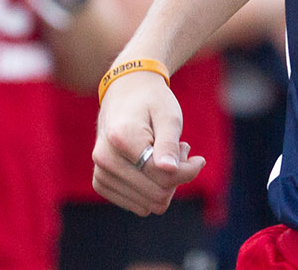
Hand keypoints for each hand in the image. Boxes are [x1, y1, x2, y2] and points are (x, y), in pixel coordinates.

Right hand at [91, 67, 205, 214]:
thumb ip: (169, 144)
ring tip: (165, 157)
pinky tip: (153, 167)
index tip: (197, 157)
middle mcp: (105, 159)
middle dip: (176, 178)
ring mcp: (100, 173)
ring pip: (147, 205)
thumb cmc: (152, 102)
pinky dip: (150, 190)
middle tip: (180, 152)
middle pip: (156, 194)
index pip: (163, 176)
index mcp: (121, 139)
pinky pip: (137, 205)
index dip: (187, 170)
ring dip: (164, 185)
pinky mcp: (101, 183)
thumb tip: (169, 170)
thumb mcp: (168, 116)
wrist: (125, 92)